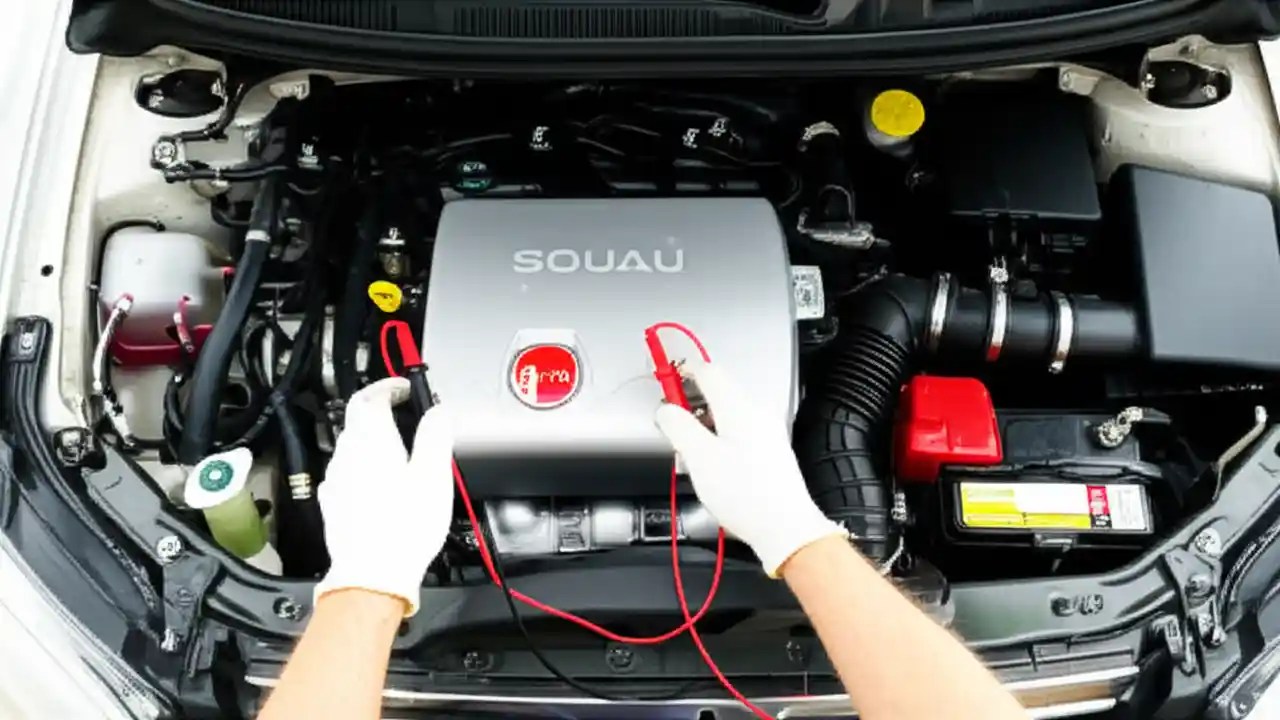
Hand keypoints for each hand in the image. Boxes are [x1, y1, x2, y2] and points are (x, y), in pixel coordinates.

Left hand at [314, 378, 452, 615]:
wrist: (372, 573)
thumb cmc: (403, 528)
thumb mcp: (433, 476)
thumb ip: (434, 437)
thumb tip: (438, 412)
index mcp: (372, 441)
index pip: (368, 397)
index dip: (386, 387)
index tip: (403, 389)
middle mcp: (348, 455)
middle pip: (357, 419)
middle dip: (380, 411)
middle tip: (403, 413)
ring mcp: (336, 479)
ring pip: (351, 445)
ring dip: (371, 438)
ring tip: (397, 448)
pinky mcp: (333, 502)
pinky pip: (346, 472)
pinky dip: (363, 465)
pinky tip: (379, 482)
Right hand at [655, 360, 845, 576]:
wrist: (785, 528)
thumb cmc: (747, 495)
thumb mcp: (700, 457)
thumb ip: (678, 426)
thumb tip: (666, 410)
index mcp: (739, 408)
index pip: (709, 371)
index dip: (683, 373)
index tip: (666, 382)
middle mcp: (757, 414)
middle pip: (717, 394)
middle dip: (690, 408)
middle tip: (672, 427)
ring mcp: (766, 432)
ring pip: (726, 416)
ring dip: (703, 427)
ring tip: (690, 455)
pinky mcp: (769, 452)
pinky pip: (738, 434)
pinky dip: (719, 441)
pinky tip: (712, 467)